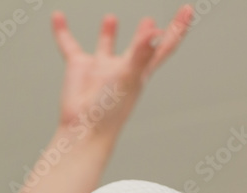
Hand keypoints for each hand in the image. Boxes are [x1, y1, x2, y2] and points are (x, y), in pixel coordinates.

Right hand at [52, 6, 192, 140]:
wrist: (82, 128)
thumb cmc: (109, 111)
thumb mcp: (129, 78)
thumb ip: (142, 53)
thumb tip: (155, 32)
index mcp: (142, 70)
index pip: (165, 45)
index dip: (178, 28)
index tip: (188, 10)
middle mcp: (122, 68)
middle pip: (138, 47)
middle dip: (145, 34)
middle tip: (149, 20)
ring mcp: (99, 68)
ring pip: (105, 46)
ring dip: (108, 33)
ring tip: (110, 18)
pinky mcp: (78, 68)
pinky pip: (69, 45)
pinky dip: (62, 31)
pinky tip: (58, 18)